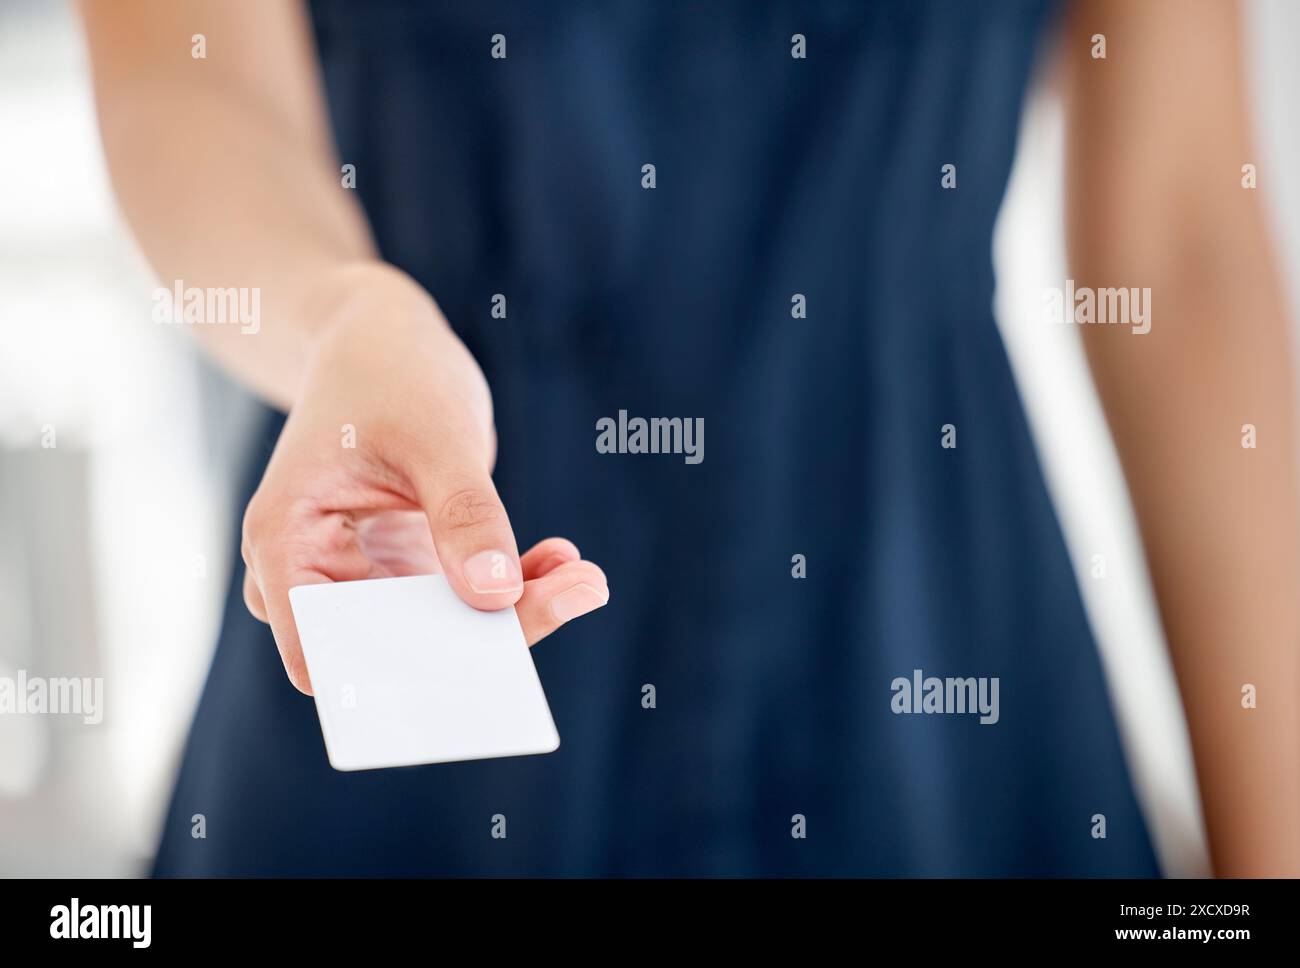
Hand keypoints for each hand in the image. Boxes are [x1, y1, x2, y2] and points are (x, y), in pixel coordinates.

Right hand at [240, 267, 607, 693]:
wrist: (383, 345)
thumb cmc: (389, 373)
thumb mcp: (433, 435)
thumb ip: (463, 513)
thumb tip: (497, 596)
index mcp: (286, 546)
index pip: (327, 654)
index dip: (396, 675)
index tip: (487, 662)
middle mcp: (317, 577)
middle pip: (397, 650)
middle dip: (487, 639)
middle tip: (576, 594)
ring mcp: (367, 579)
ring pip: (442, 634)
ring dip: (516, 613)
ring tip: (585, 578)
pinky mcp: (411, 571)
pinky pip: (466, 600)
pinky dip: (517, 586)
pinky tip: (561, 556)